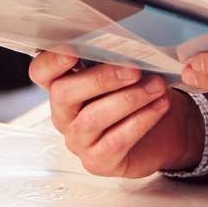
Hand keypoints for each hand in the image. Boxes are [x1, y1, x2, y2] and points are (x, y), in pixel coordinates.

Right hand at [28, 53, 203, 177]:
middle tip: (134, 69)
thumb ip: (114, 58)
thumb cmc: (138, 94)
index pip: (41, 72)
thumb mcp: (125, 71)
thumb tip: (125, 44)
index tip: (73, 51)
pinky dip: (141, 120)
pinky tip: (159, 106)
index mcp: (63, 84)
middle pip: (64, 93)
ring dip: (129, 99)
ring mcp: (78, 139)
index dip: (52, 61)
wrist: (166, 130)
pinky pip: (115, 141)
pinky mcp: (98, 161)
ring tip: (156, 86)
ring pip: (92, 118)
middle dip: (101, 78)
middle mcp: (64, 113)